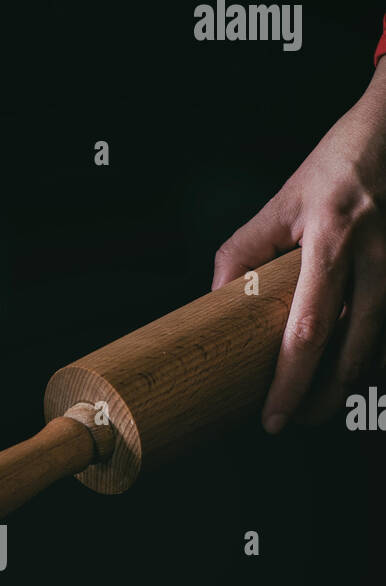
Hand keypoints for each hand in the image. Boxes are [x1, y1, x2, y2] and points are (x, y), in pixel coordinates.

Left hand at [212, 58, 385, 431]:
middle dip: (324, 398)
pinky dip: (375, 354)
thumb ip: (244, 251)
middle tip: (298, 422)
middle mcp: (374, 253)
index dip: (290, 380)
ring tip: (322, 405)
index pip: (307, 328)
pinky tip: (354, 371)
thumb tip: (216, 301)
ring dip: (351, 382)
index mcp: (331, 236)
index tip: (273, 416)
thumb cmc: (337, 163)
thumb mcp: (282, 199)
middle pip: (352, 350)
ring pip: (380, 343)